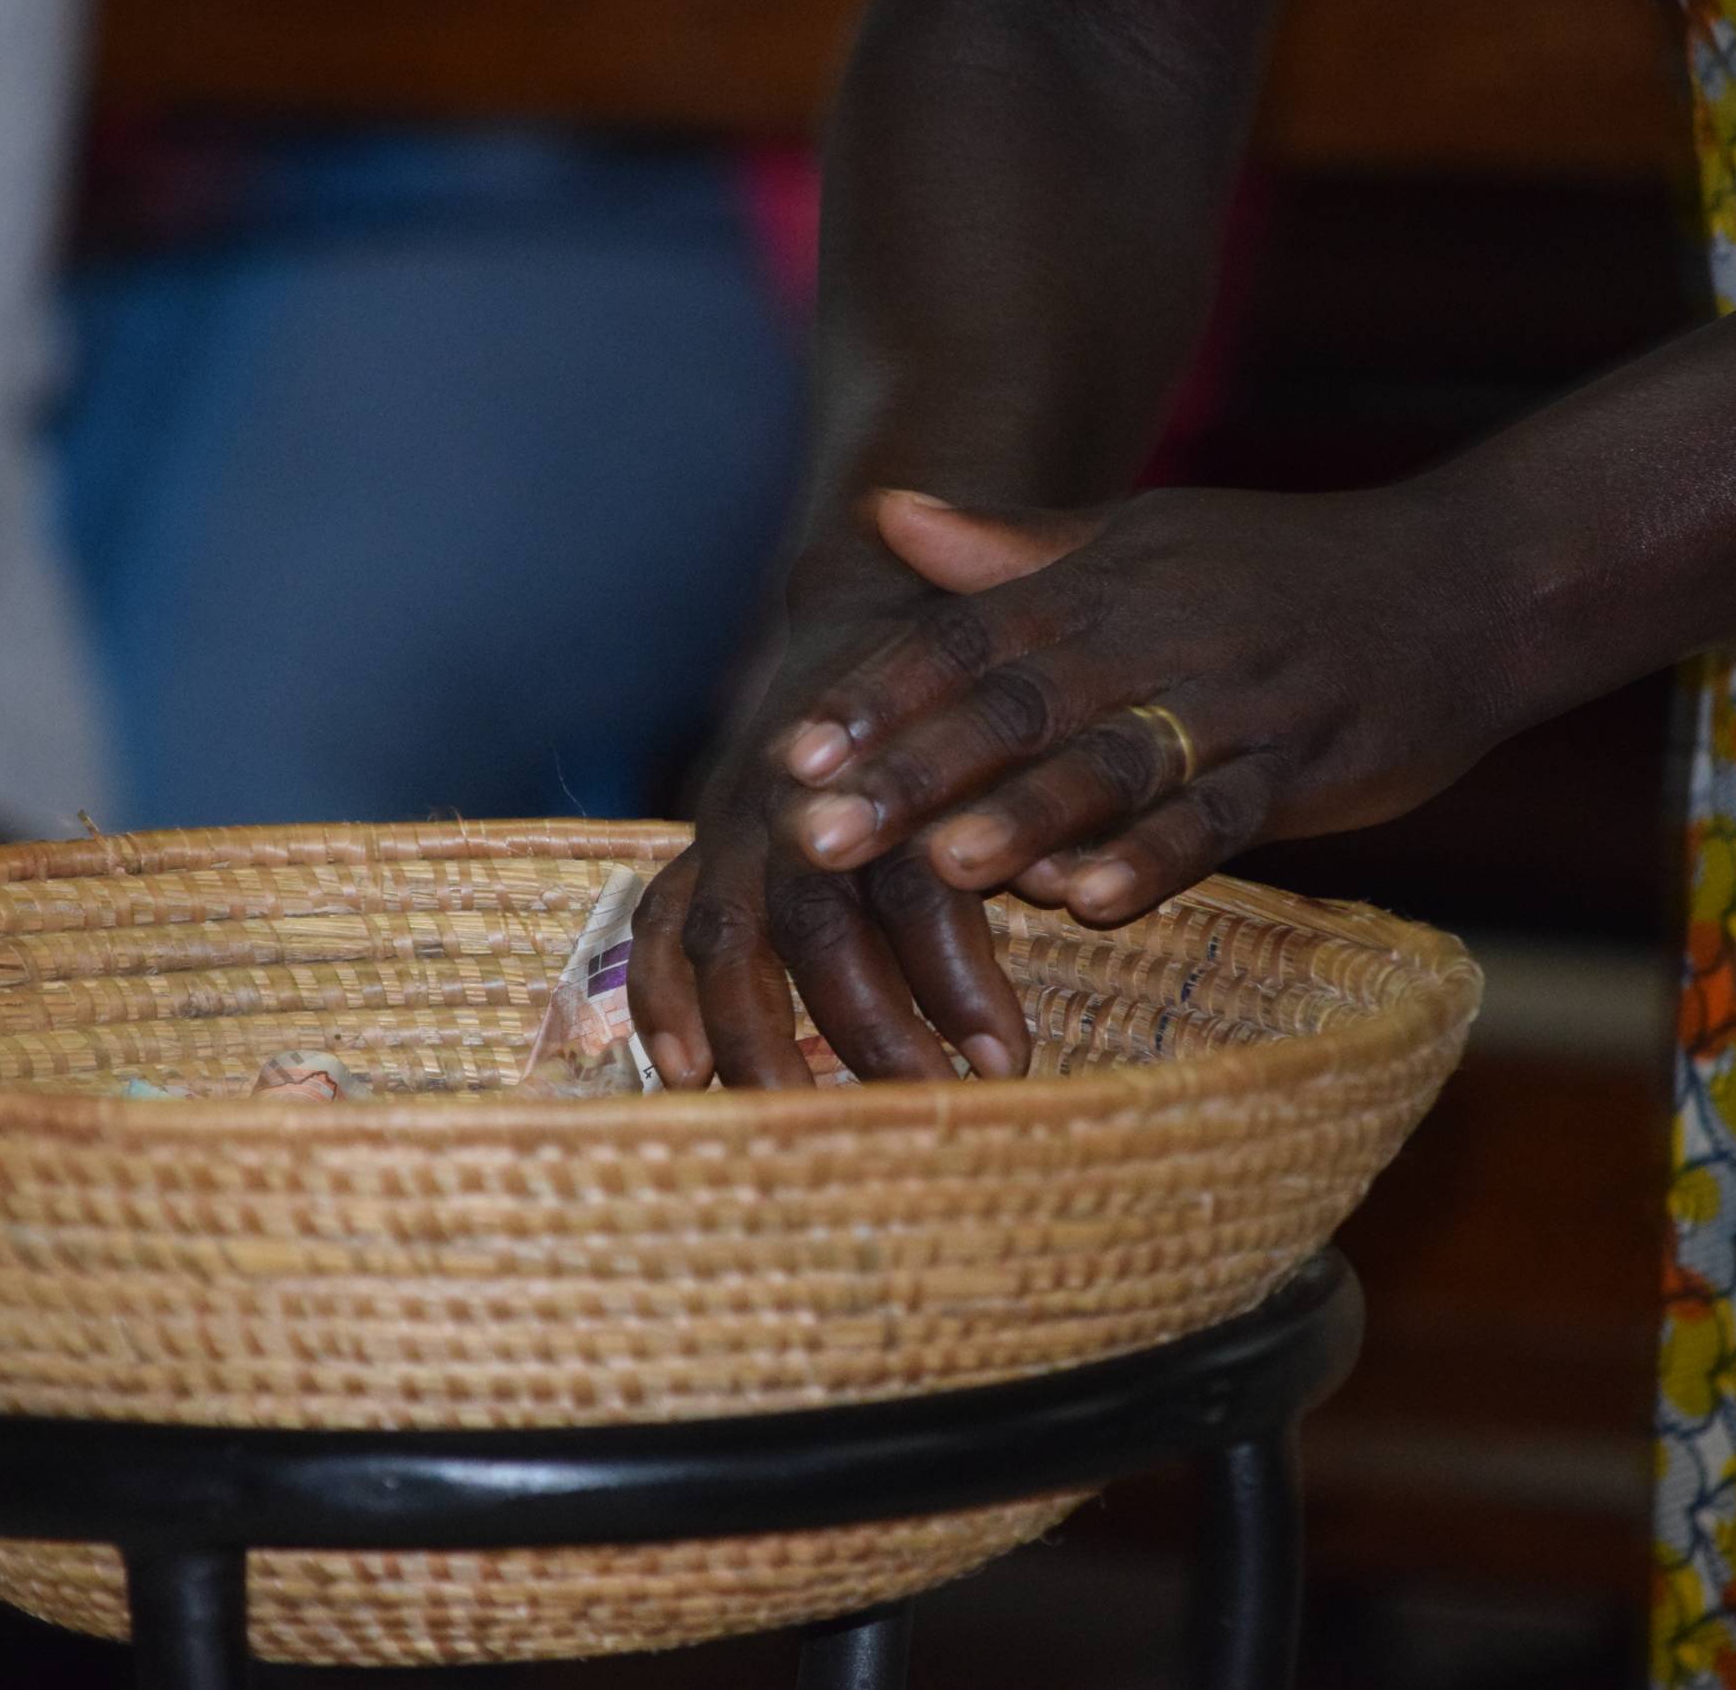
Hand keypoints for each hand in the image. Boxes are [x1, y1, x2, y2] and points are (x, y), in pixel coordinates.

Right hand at [627, 506, 1064, 1089]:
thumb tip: (1075, 886)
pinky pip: (659, 924)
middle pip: (817, 924)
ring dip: (754, 1035)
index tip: (1008, 1064)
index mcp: (891, 774)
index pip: (922, 888)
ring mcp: (735, 826)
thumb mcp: (1015, 750)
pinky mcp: (698, 847)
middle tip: (922, 1110)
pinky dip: (660, 997)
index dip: (961, 981)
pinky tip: (683, 1074)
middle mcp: (801, 801)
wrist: (872, 609)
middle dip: (868, 1029)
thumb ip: (1030, 819)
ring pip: (728, 937)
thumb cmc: (968, 705)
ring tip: (792, 1125)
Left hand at [775, 483, 1517, 926]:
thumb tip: (884, 513)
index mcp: (1101, 581)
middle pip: (1017, 706)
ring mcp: (1235, 701)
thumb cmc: (1275, 571)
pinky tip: (1090, 900)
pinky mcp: (1307, 764)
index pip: (967, 639)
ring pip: (1114, 763)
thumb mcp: (1140, 540)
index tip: (789, 755)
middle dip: (912, 771)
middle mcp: (1156, 633)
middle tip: (812, 831)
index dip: (876, 698)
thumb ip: (1012, 549)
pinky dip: (1158, 855)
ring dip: (1025, 816)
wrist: (1468, 584)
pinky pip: (1224, 816)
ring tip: (939, 867)